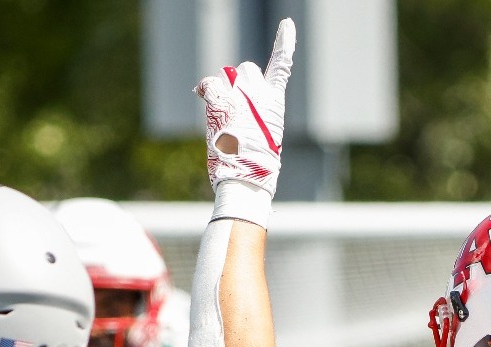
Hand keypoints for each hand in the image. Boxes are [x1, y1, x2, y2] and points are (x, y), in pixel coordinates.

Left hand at [195, 19, 294, 215]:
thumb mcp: (265, 138)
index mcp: (275, 103)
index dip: (285, 43)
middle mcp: (260, 93)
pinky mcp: (220, 101)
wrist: (246, 178)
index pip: (282, 66)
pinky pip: (209, 84)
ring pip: (226, 76)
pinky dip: (205, 90)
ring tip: (224, 119)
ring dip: (222, 91)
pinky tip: (203, 100)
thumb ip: (255, 116)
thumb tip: (235, 109)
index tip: (286, 24)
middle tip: (234, 111)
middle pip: (246, 69)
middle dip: (238, 84)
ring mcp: (239, 94)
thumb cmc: (255, 165)